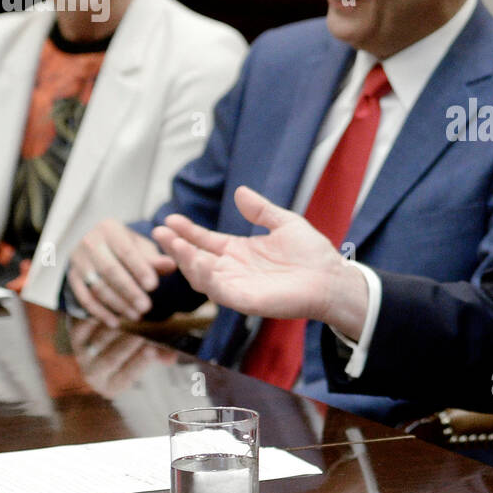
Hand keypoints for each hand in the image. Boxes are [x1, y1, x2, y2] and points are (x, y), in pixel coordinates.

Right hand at [68, 218, 175, 327]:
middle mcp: (90, 242)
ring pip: (97, 285)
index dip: (139, 269)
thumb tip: (173, 265)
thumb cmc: (126, 247)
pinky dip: (99, 312)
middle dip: (129, 291)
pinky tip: (115, 322)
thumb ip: (155, 258)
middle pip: (109, 270)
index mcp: (110, 229)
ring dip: (117, 304)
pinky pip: (84, 297)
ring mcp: (78, 260)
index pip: (126, 251)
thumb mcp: (141, 247)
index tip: (154, 286)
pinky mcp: (71, 277)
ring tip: (136, 316)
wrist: (96, 245)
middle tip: (146, 307)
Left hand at [68, 319, 172, 398]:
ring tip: (134, 314)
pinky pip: (86, 326)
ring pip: (101, 340)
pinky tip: (117, 306)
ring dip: (118, 326)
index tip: (153, 348)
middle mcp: (93, 374)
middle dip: (130, 342)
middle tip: (146, 327)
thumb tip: (171, 357)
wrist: (103, 337)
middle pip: (112, 358)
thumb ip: (159, 356)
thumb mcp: (144, 356)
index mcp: (112, 386)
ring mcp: (82, 356)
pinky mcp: (74, 336)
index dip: (140, 362)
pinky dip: (102, 315)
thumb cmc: (131, 350)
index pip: (127, 375)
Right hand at [152, 185, 369, 338]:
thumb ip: (261, 210)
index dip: (187, 231)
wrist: (332, 278)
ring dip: (186, 260)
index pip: (205, 241)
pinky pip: (220, 291)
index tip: (170, 219)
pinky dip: (207, 278)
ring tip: (173, 243)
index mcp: (239, 251)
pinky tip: (198, 262)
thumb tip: (240, 191)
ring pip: (201, 276)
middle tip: (160, 231)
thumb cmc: (312, 254)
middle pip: (196, 258)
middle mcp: (233, 269)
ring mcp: (237, 286)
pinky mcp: (246, 301)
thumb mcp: (284, 223)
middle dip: (176, 246)